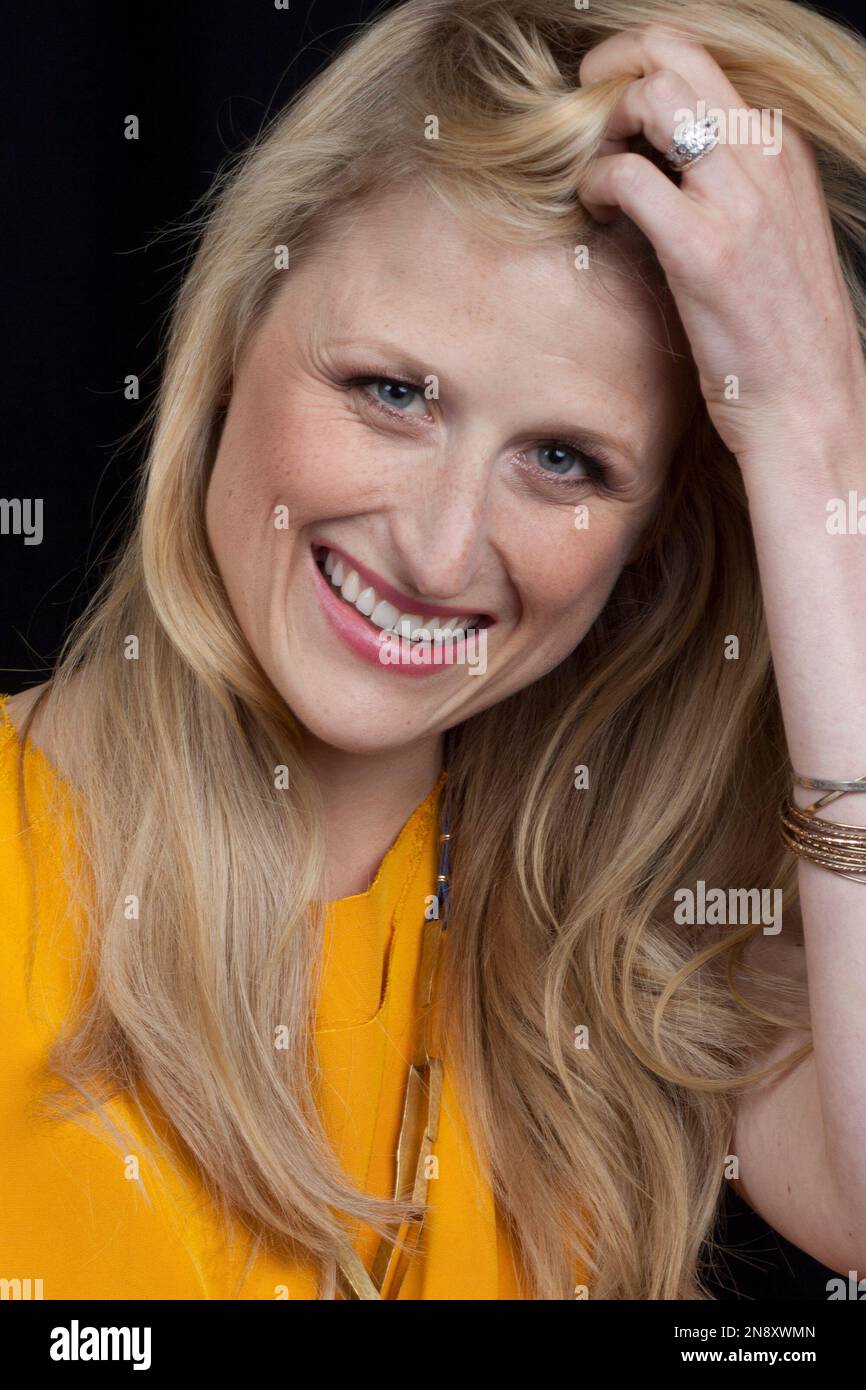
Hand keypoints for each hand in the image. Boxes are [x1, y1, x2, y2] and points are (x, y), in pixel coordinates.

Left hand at [576, 26, 865, 465]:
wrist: (808, 401)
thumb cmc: (775, 332)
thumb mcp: (767, 235)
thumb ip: (724, 186)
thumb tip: (657, 158)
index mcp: (781, 148)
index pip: (701, 59)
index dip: (639, 66)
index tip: (606, 99)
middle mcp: (766, 157)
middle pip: (675, 52)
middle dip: (611, 71)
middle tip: (581, 117)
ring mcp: (738, 200)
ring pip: (653, 97)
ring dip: (603, 126)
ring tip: (596, 175)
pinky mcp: (704, 251)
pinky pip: (628, 178)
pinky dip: (595, 185)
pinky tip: (596, 214)